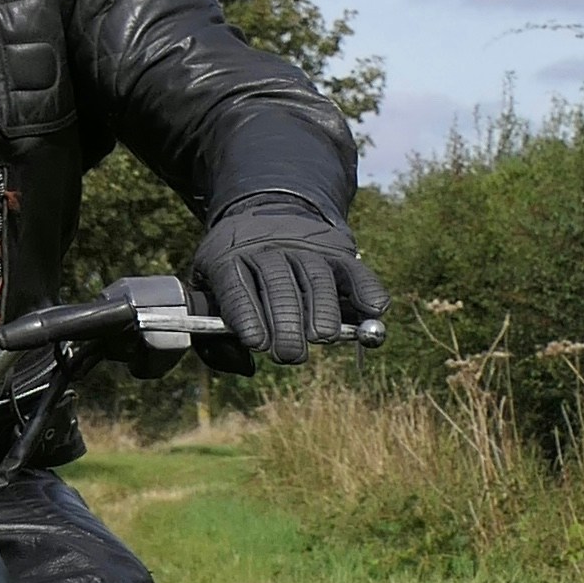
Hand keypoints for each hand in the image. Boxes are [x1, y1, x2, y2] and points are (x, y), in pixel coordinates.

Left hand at [190, 199, 387, 367]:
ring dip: (323, 309)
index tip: (258, 343)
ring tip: (323, 337)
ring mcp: (303, 247)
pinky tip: (375, 310)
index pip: (236, 287)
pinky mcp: (335, 249)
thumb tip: (244, 365)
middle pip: (279, 284)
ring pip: (316, 277)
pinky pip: (353, 268)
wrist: (262, 217)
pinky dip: (367, 288)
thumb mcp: (209, 291)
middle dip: (286, 322)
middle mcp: (266, 248)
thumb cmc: (233, 272)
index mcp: (227, 259)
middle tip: (290, 354)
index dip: (247, 315)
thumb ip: (214, 332)